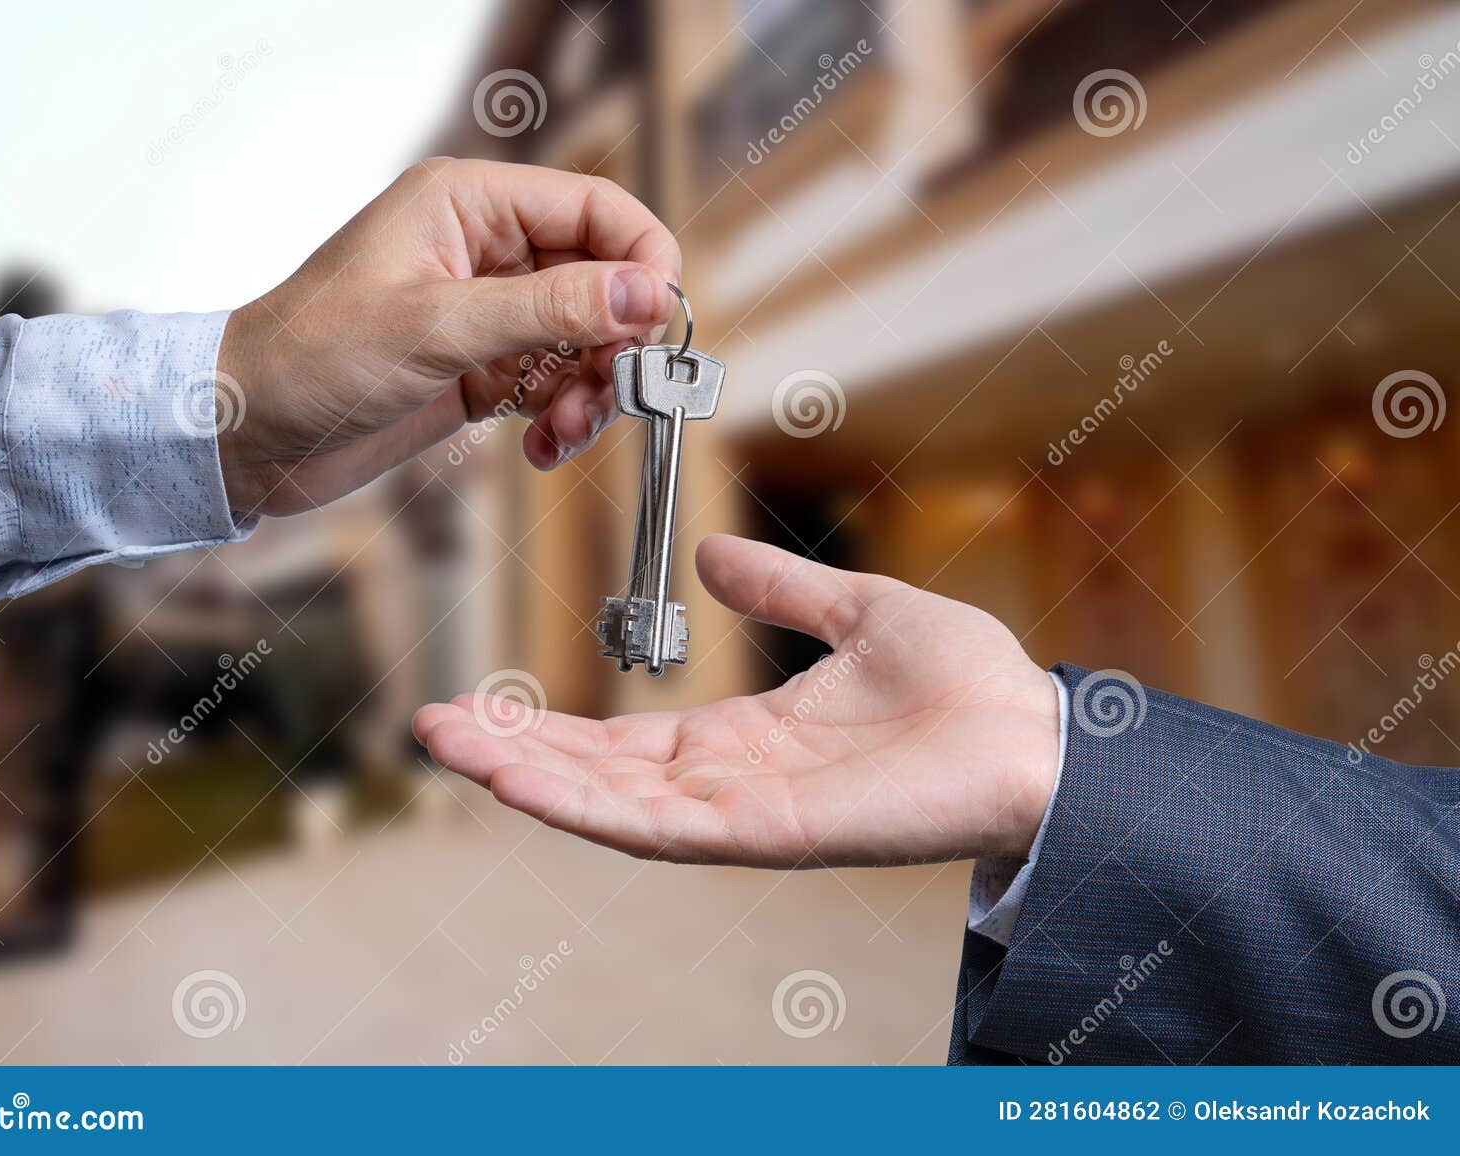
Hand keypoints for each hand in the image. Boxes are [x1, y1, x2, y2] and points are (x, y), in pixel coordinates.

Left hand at [216, 158, 680, 516]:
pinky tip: (545, 446)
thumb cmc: (310, 356)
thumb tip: (647, 292)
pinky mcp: (482, 370)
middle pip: (602, 282)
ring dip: (593, 391)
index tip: (659, 322)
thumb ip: (550, 308)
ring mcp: (487, 314)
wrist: (246, 433)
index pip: (594, 210)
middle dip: (616, 343)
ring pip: (586, 342)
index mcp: (470, 204)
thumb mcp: (438, 326)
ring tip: (567, 430)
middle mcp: (487, 251)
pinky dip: (565, 418)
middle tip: (608, 392)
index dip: (642, 260)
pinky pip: (556, 386)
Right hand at [413, 535, 1060, 866]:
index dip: (551, 724)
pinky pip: (659, 827)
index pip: (622, 738)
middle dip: (515, 752)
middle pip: (597, 775)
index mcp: (743, 737)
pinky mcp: (768, 833)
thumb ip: (782, 589)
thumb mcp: (856, 612)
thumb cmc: (964, 685)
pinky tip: (523, 778)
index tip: (486, 700)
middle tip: (432, 724)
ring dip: (527, 777)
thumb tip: (713, 556)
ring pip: (610, 805)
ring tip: (450, 745)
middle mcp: (729, 783)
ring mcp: (743, 815)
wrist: (1036, 733)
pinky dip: (585, 805)